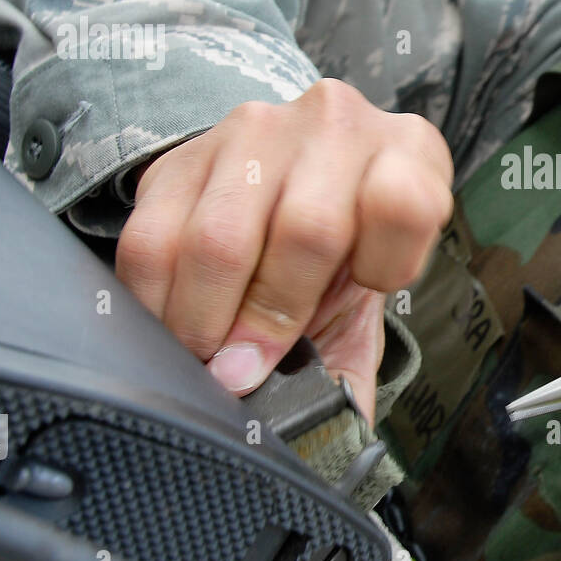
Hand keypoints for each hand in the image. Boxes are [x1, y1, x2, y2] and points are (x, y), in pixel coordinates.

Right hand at [115, 78, 453, 417]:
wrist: (293, 193)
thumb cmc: (346, 255)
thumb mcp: (376, 296)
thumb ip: (367, 350)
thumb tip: (330, 435)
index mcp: (410, 155)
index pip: (404, 203)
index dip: (371, 274)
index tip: (339, 322)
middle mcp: (339, 124)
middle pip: (308, 229)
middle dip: (270, 321)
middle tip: (245, 371)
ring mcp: (258, 128)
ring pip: (220, 237)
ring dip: (205, 319)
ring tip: (206, 355)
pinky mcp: (182, 155)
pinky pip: (150, 238)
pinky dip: (154, 302)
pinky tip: (173, 323)